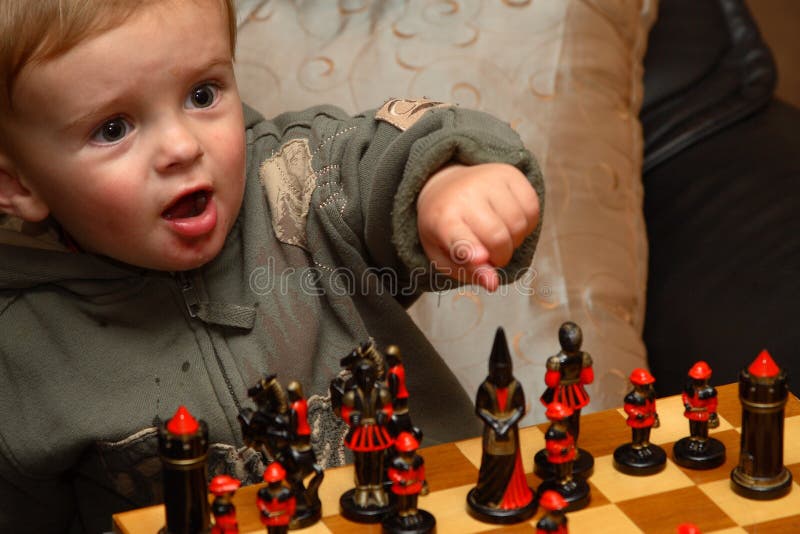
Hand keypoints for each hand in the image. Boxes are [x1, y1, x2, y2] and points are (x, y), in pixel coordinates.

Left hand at [417, 163, 539, 290]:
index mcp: (442, 218)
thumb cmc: (447, 227)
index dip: (470, 249)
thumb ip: (467, 272)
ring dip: (514, 241)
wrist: (448, 186)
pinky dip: (527, 225)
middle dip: (500, 258)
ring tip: (499, 237)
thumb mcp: (444, 255)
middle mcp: (466, 194)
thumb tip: (493, 284)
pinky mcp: (511, 174)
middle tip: (491, 257)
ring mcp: (489, 180)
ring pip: (519, 225)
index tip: (480, 258)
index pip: (459, 236)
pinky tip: (511, 223)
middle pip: (498, 237)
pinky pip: (532, 208)